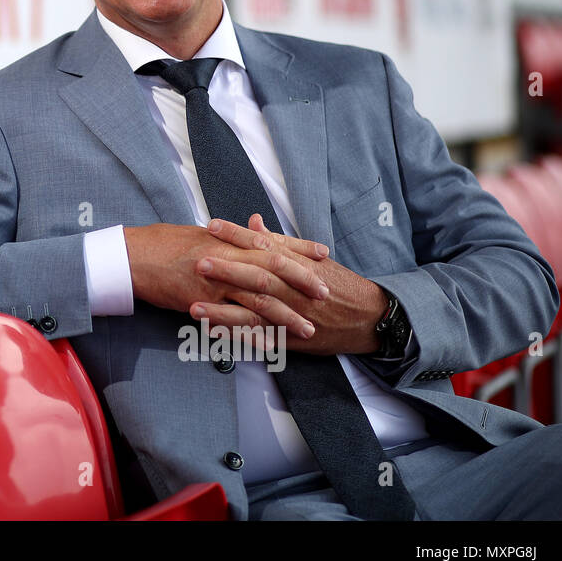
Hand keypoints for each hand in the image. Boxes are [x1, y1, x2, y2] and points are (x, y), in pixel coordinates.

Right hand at [124, 219, 330, 340]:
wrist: (133, 256)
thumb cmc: (163, 243)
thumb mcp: (200, 235)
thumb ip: (229, 237)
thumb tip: (252, 231)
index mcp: (228, 240)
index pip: (272, 243)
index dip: (300, 249)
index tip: (323, 254)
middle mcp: (226, 258)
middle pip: (273, 270)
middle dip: (303, 283)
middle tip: (326, 295)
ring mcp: (214, 281)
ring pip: (258, 298)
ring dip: (285, 315)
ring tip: (307, 329)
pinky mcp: (201, 301)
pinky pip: (233, 321)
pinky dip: (253, 335)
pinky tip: (270, 345)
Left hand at [189, 214, 387, 353]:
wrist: (368, 316)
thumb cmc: (336, 283)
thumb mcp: (311, 258)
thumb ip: (279, 241)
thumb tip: (253, 222)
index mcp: (296, 264)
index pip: (263, 245)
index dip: (236, 236)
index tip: (211, 226)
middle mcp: (293, 288)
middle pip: (257, 276)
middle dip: (227, 270)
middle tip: (198, 261)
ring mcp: (291, 314)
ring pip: (255, 311)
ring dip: (222, 311)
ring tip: (193, 306)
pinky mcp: (290, 337)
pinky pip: (261, 338)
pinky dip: (238, 337)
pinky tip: (213, 335)